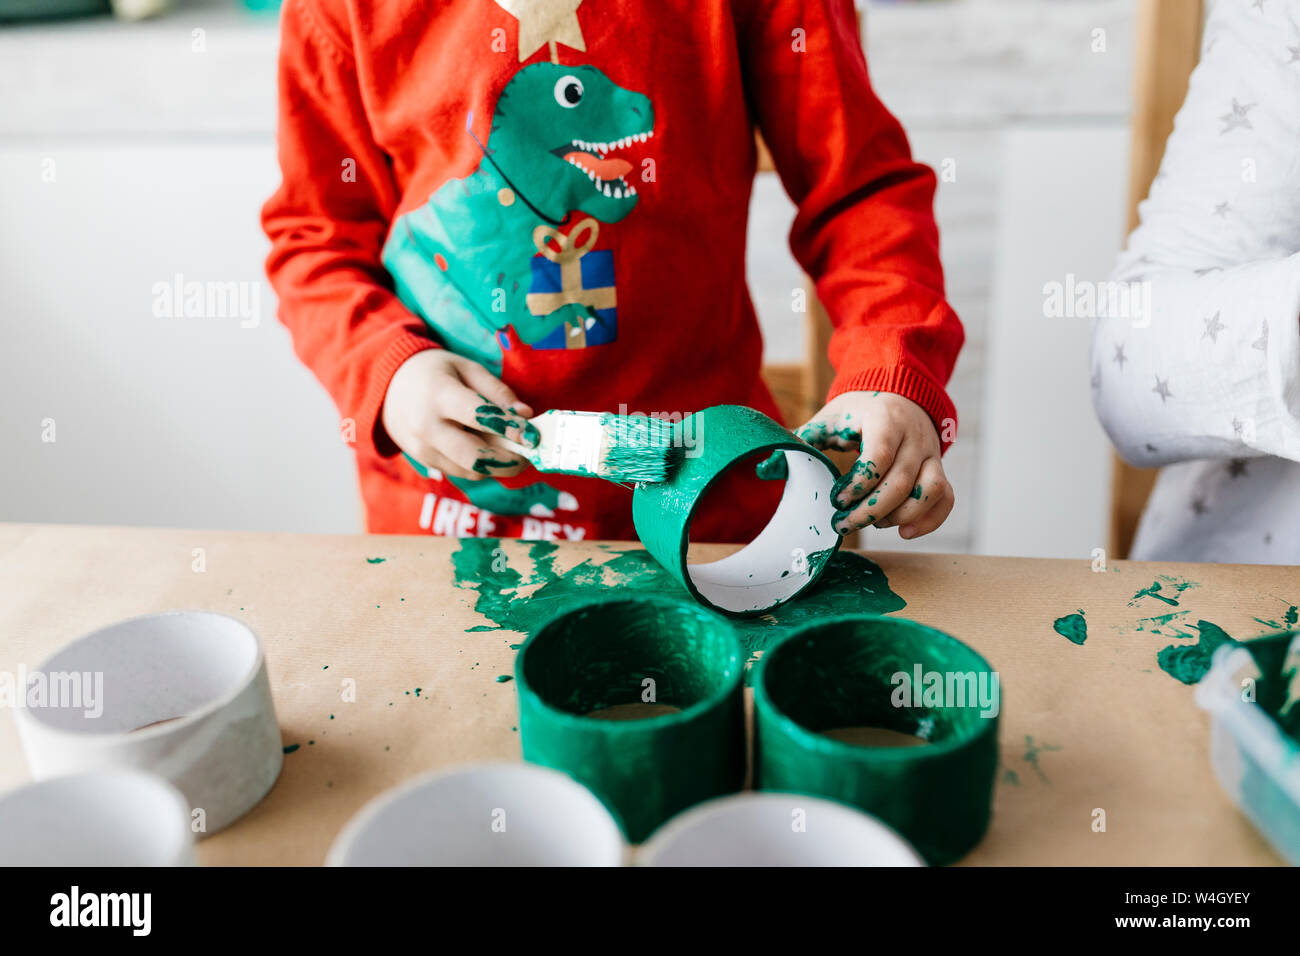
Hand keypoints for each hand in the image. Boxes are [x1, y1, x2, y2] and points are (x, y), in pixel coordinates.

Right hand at [381, 350, 538, 480]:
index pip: (478, 416)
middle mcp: (427, 426)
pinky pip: (461, 472)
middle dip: (508, 460)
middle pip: (475, 456)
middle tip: (528, 454)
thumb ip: (496, 391)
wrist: (389, 386)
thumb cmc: (435, 372)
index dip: (509, 428)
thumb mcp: (466, 368)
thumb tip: (525, 414)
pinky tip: (490, 452)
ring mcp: (422, 448)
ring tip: (513, 452)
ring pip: (471, 470)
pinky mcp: (424, 462)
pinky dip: (481, 466)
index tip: (532, 435)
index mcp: (438, 394)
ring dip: (498, 466)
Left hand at [797, 391, 952, 539]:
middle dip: (870, 511)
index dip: (859, 484)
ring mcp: (931, 453)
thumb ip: (801, 441)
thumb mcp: (829, 418)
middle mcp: (913, 436)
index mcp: (884, 419)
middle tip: (843, 525)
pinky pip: (945, 498)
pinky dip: (930, 519)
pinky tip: (904, 532)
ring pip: (929, 491)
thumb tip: (765, 468)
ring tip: (874, 523)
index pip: (879, 456)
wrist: (897, 393)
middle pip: (900, 482)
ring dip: (900, 516)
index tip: (837, 501)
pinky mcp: (940, 468)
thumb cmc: (857, 412)